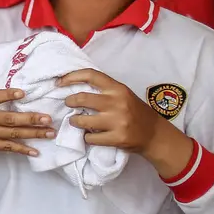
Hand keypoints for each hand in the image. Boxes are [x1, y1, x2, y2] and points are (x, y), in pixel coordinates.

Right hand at [0, 47, 54, 155]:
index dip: (8, 95)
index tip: (23, 93)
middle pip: (7, 119)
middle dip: (29, 119)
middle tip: (48, 118)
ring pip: (10, 134)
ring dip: (32, 134)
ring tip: (50, 133)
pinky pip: (4, 147)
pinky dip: (20, 150)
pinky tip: (35, 151)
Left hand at [59, 68, 193, 175]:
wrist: (155, 134)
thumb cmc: (135, 112)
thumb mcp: (122, 95)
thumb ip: (104, 91)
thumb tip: (72, 88)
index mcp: (118, 89)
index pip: (91, 75)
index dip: (71, 77)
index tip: (59, 83)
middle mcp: (117, 102)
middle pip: (81, 98)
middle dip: (69, 102)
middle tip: (68, 104)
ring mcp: (117, 121)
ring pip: (82, 120)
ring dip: (74, 121)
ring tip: (76, 121)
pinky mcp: (117, 138)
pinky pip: (90, 138)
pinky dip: (86, 137)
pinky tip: (90, 135)